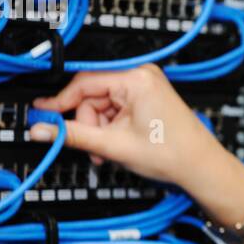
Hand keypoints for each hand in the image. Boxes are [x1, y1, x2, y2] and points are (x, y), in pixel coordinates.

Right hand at [28, 64, 224, 189]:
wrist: (201, 167)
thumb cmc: (172, 153)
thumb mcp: (114, 145)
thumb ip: (73, 136)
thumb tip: (43, 129)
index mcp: (136, 79)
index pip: (84, 84)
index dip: (60, 103)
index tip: (42, 115)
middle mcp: (142, 76)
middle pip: (92, 98)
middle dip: (89, 126)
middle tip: (93, 148)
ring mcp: (146, 87)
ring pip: (103, 107)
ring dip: (99, 132)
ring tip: (109, 152)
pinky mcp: (148, 98)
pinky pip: (116, 110)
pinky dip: (111, 129)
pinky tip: (117, 145)